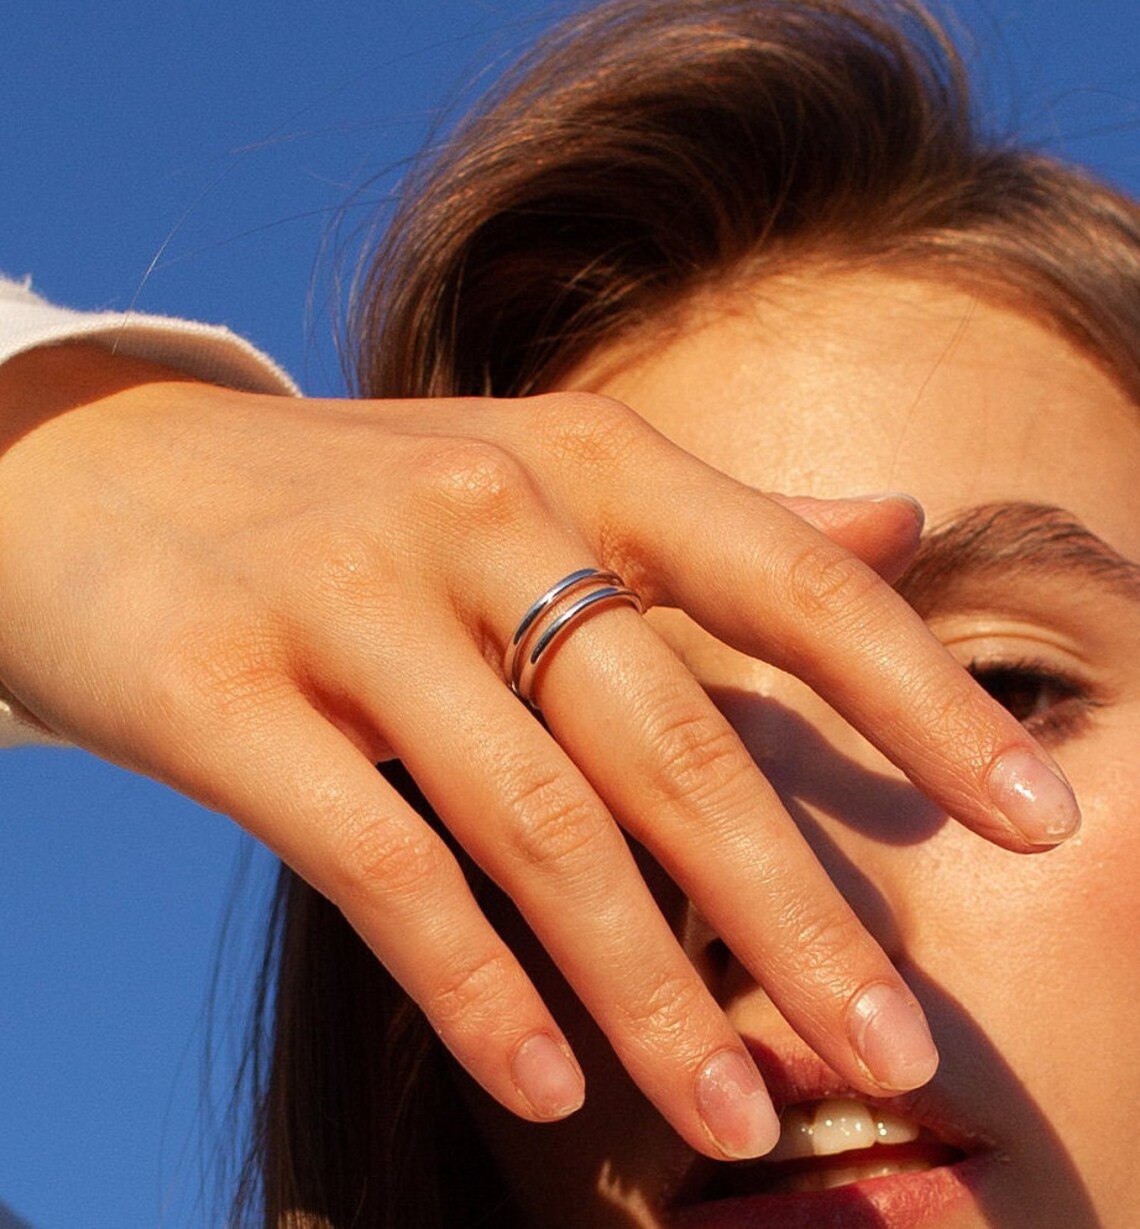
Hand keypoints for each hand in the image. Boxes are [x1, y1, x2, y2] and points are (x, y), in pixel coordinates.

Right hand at [0, 343, 1077, 1157]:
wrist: (98, 472)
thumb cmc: (351, 496)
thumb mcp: (539, 468)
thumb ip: (726, 518)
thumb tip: (904, 520)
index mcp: (578, 459)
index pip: (787, 583)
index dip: (920, 702)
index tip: (1036, 816)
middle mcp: (477, 515)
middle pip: (674, 739)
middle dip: (793, 911)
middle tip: (890, 1052)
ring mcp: (346, 603)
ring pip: (536, 824)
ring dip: (642, 990)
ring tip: (728, 1124)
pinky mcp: (222, 692)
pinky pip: (376, 860)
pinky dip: (471, 984)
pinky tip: (544, 1087)